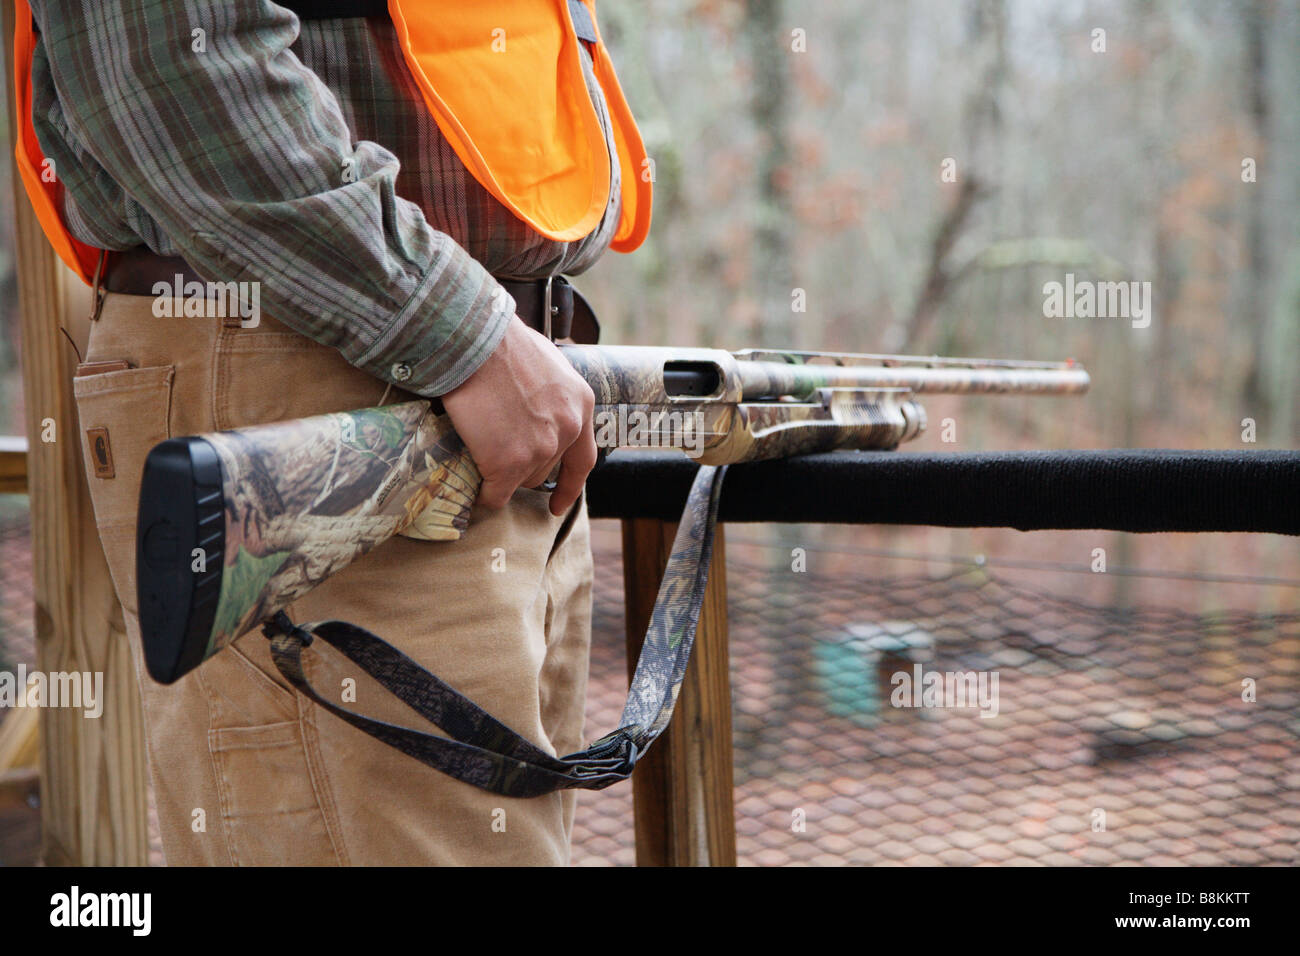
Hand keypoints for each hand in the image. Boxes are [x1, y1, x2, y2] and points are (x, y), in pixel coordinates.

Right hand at [440, 317, 595, 516]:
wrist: (475, 342)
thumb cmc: (502, 342)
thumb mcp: (548, 363)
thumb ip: (553, 393)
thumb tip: (539, 406)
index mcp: (580, 405)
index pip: (583, 459)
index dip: (570, 485)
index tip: (558, 504)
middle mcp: (566, 430)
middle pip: (543, 470)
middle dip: (521, 465)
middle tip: (495, 448)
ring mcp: (539, 449)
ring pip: (519, 481)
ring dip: (500, 474)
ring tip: (478, 451)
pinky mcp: (509, 463)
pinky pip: (495, 494)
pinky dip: (483, 493)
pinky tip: (472, 483)